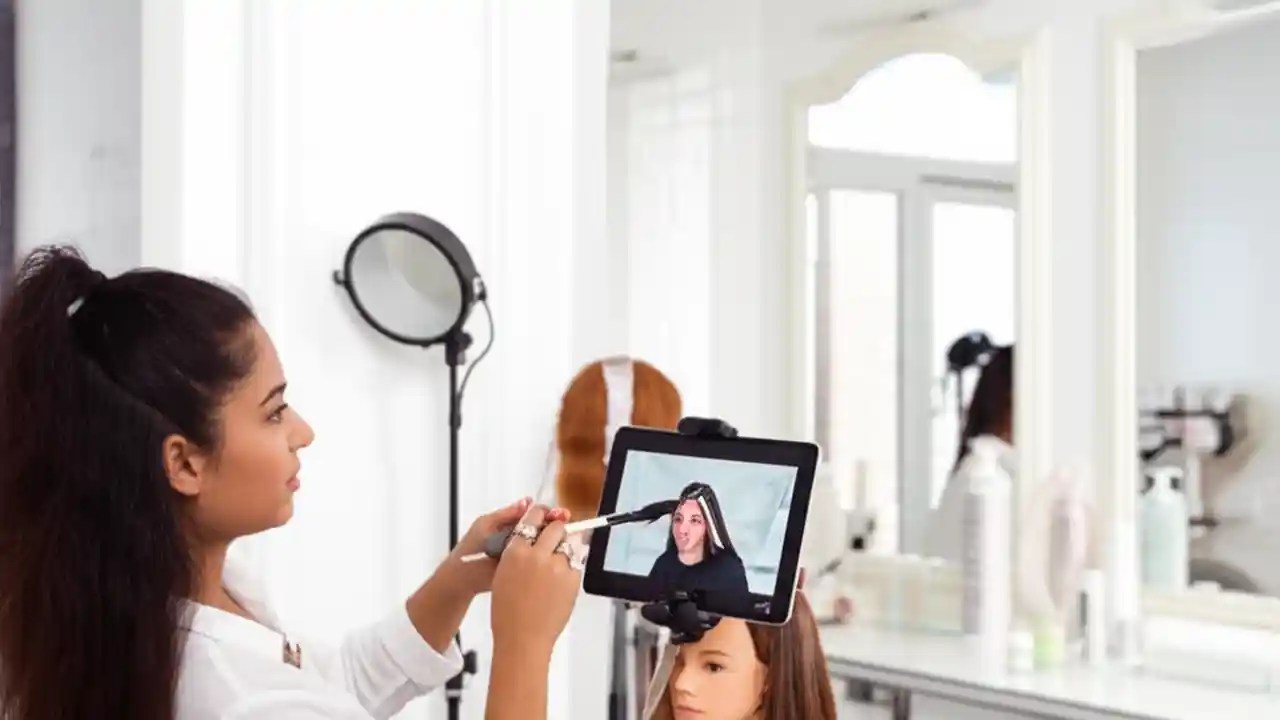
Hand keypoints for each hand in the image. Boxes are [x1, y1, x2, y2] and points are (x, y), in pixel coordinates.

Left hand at [443, 497, 570, 597]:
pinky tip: (556, 558)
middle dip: (555, 526)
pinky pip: (536, 560)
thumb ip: (507, 515)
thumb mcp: (487, 526)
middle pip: (541, 528)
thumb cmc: (469, 551)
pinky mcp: (520, 569)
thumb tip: (528, 501)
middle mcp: (516, 537)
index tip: (561, 515)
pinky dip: (545, 557)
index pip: (535, 515)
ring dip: (552, 542)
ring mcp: (519, 553)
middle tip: (567, 525)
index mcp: (509, 524)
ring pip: (540, 544)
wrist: (459, 582)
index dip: (549, 514)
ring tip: (565, 540)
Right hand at [490, 504, 581, 656]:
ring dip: (567, 546)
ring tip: (559, 560)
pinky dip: (572, 566)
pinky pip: (577, 563)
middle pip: (556, 527)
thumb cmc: (508, 612)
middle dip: (558, 528)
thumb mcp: (504, 574)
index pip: (532, 518)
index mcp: (516, 551)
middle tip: (557, 535)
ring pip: (570, 543)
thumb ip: (518, 553)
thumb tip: (533, 540)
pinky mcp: (572, 579)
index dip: (541, 514)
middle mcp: (538, 554)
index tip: (545, 515)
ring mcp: (557, 566)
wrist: (523, 638)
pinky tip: (562, 578)